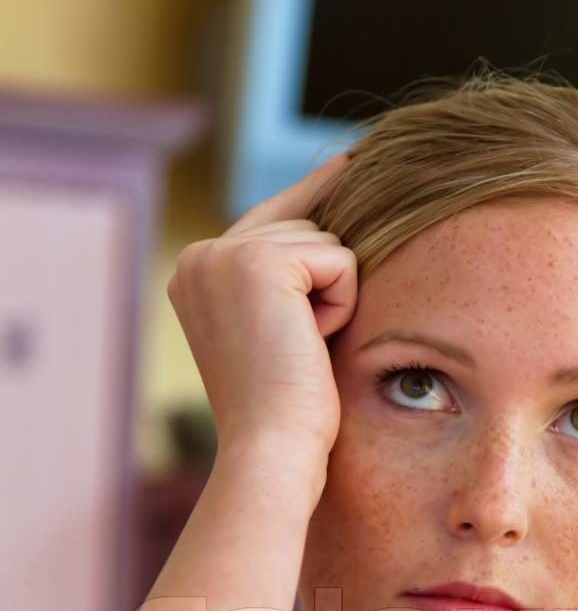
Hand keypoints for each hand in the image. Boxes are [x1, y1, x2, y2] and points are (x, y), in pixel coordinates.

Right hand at [166, 152, 356, 477]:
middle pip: (304, 225)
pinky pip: (339, 258)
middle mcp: (200, 255)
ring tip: (300, 348)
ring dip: (333, 297)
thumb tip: (331, 231)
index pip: (269, 218)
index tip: (348, 161)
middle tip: (298, 348)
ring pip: (325, 239)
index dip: (314, 194)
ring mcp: (224, 254)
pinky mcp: (259, 262)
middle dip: (324, 285)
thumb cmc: (286, 413)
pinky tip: (311, 340)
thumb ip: (283, 284)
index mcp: (196, 272)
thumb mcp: (277, 335)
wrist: (271, 448)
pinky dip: (342, 303)